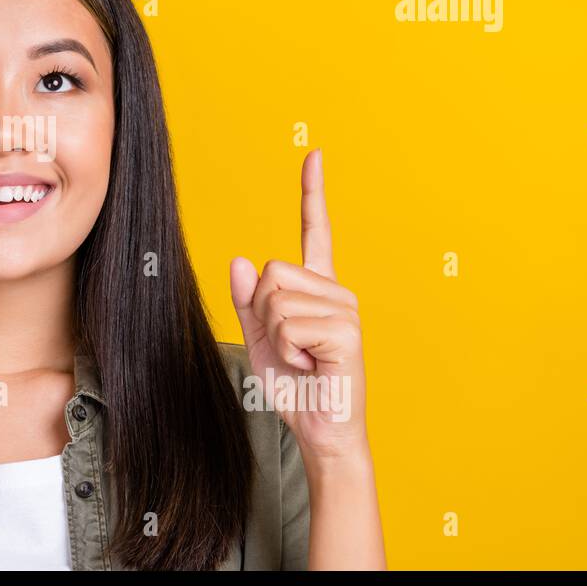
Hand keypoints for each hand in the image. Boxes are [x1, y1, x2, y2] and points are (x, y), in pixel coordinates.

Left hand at [229, 148, 366, 460]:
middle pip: (271, 271)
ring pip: (275, 299)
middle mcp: (336, 291)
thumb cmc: (294, 387)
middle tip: (289, 348)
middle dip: (263, 313)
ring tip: (302, 360)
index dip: (313, 192)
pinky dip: (286, 351)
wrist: (319, 431)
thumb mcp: (258, 340)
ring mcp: (345, 309)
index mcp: (317, 288)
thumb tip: (239, 260)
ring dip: (275, 338)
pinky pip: (287, 325)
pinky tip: (311, 366)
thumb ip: (248, 301)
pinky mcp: (346, 331)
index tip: (315, 155)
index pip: (316, 231)